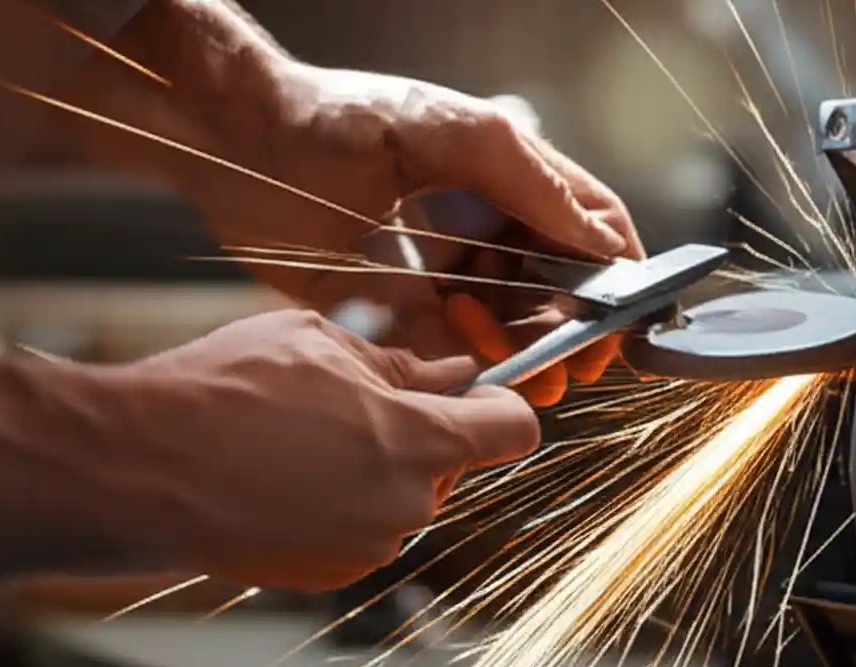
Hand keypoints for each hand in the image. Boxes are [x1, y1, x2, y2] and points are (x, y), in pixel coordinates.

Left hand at [69, 39, 643, 405]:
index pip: (589, 228)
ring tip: (495, 338)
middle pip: (555, 289)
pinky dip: (462, 354)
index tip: (619, 319)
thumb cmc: (341, 118)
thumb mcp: (452, 134)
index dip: (613, 274)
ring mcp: (440, 267)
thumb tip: (605, 245)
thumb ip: (534, 185)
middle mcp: (483, 224)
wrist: (235, 140)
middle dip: (567, 326)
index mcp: (510, 175)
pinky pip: (448, 345)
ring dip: (515, 343)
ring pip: (507, 324)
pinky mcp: (394, 305)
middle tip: (566, 360)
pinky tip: (453, 339)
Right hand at [118, 309, 538, 591]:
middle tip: (353, 401)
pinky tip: (285, 477)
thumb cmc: (223, 391)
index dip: (501, 404)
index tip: (476, 393)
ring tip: (304, 437)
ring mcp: (369, 547)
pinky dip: (341, 503)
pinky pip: (363, 528)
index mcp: (418, 440)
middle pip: (453, 462)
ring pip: (404, 496)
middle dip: (419, 430)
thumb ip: (401, 365)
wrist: (137, 467)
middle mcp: (407, 505)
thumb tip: (450, 375)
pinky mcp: (330, 573)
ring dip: (375, 467)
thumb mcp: (320, 344)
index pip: (515, 428)